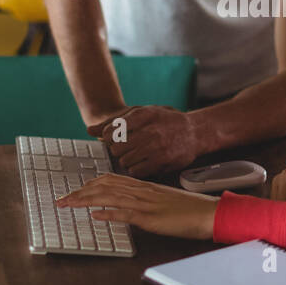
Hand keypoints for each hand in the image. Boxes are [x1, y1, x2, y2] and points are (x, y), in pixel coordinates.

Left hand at [59, 174, 217, 239]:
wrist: (208, 213)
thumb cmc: (189, 209)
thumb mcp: (163, 201)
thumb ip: (144, 201)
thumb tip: (126, 207)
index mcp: (144, 187)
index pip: (110, 180)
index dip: (90, 184)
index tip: (75, 190)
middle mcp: (141, 192)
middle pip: (104, 187)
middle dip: (79, 192)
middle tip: (61, 199)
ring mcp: (145, 204)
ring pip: (109, 197)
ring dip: (85, 201)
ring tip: (68, 204)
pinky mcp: (151, 218)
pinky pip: (126, 214)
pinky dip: (108, 213)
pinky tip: (95, 215)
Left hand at [86, 105, 203, 177]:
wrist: (195, 132)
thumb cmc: (165, 121)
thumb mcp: (142, 113)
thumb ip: (115, 121)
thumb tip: (90, 130)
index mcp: (144, 114)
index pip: (113, 130)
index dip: (109, 137)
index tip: (114, 138)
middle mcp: (151, 130)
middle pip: (117, 146)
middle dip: (117, 149)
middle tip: (126, 147)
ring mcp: (157, 147)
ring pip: (125, 160)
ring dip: (126, 160)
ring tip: (136, 154)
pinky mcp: (162, 162)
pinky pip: (136, 171)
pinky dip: (135, 169)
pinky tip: (142, 162)